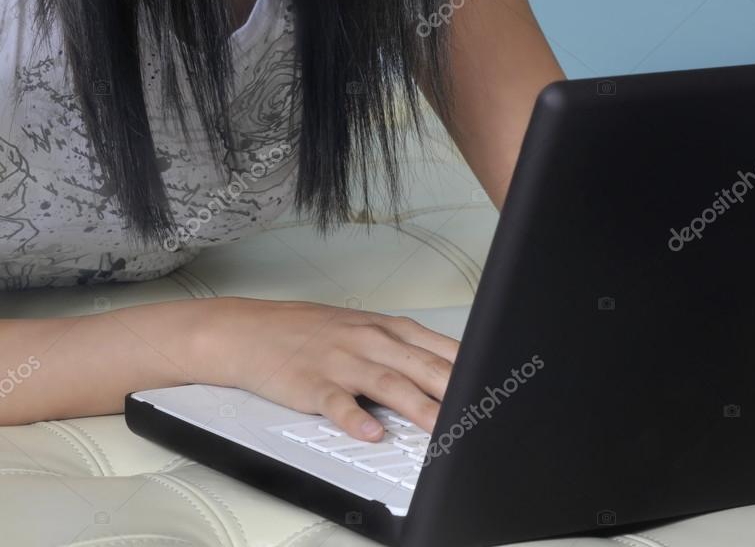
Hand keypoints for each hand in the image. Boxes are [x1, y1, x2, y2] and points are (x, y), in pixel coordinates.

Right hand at [193, 298, 458, 441]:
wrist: (254, 330)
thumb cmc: (313, 332)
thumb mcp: (364, 329)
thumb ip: (405, 349)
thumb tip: (452, 371)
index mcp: (386, 328)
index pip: (438, 347)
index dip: (469, 369)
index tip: (492, 389)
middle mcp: (369, 341)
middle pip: (420, 365)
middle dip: (454, 389)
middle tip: (479, 411)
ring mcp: (341, 361)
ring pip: (387, 384)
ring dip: (417, 406)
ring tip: (440, 427)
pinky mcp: (312, 384)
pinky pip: (337, 403)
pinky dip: (354, 418)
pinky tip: (370, 432)